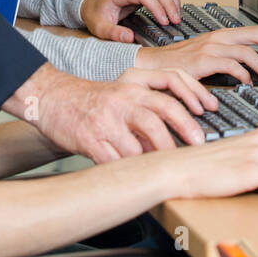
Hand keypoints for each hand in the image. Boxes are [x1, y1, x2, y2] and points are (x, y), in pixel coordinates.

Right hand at [6, 64, 211, 163]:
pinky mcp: (91, 141)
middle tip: (195, 149)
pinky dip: (129, 172)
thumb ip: (148, 103)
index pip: (171, 82)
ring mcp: (106, 121)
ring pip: (141, 144)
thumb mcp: (122, 90)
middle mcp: (122, 99)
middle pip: (161, 114)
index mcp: (132, 84)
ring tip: (163, 169)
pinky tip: (135, 175)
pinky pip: (117, 162)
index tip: (206, 111)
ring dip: (155, 160)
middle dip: (184, 132)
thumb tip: (180, 129)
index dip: (194, 96)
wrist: (50, 97)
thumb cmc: (90, 98)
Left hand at [80, 0, 180, 41]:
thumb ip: (112, 33)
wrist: (92, 3)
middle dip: (169, 3)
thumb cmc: (95, 15)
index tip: (164, 22)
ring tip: (177, 15)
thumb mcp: (99, 28)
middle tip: (175, 21)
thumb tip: (129, 38)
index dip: (157, 7)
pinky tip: (173, 7)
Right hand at [135, 25, 257, 85]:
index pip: (256, 31)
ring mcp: (211, 47)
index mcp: (221, 35)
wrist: (154, 65)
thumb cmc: (179, 63)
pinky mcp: (203, 60)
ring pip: (248, 52)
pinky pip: (231, 65)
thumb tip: (249, 69)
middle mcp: (218, 37)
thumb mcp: (207, 56)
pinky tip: (247, 83)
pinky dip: (244, 74)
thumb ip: (227, 58)